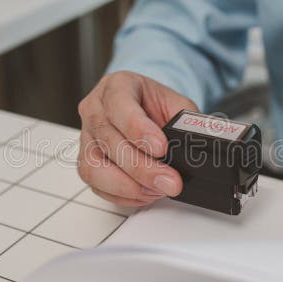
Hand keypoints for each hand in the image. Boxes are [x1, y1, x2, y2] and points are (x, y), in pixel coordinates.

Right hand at [77, 71, 198, 206]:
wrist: (144, 110)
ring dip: (129, 185)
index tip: (161, 149)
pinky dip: (123, 195)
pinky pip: (96, 184)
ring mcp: (87, 137)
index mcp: (117, 86)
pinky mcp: (86, 162)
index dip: (139, 130)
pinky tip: (145, 193)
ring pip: (95, 167)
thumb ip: (185, 122)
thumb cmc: (156, 106)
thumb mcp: (176, 104)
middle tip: (170, 182)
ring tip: (157, 190)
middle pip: (109, 141)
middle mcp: (95, 109)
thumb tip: (196, 147)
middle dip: (142, 167)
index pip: (120, 106)